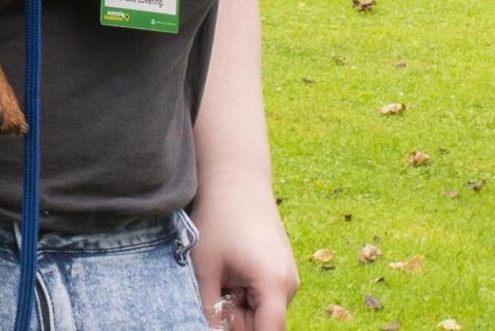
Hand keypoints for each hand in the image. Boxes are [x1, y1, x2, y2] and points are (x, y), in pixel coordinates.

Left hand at [189, 181, 298, 330]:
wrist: (236, 177)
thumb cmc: (218, 219)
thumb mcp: (205, 268)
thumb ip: (209, 309)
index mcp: (274, 286)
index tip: (223, 324)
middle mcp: (289, 285)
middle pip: (264, 325)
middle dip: (237, 319)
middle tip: (215, 290)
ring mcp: (288, 277)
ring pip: (263, 311)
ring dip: (240, 305)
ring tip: (221, 274)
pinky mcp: (282, 269)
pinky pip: (265, 295)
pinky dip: (246, 292)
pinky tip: (231, 268)